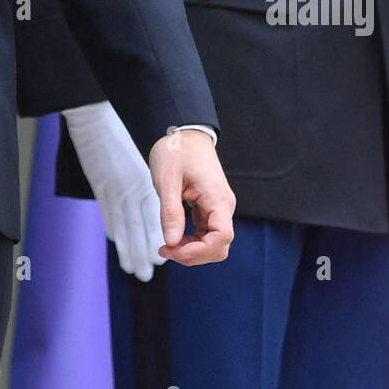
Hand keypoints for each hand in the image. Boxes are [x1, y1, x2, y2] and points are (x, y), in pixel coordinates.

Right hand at [63, 102, 167, 280]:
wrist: (105, 121)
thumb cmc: (137, 141)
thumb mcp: (156, 170)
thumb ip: (165, 203)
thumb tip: (170, 234)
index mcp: (144, 183)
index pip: (154, 220)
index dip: (157, 239)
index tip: (166, 255)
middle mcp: (130, 189)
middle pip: (139, 227)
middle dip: (142, 252)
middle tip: (146, 272)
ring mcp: (114, 189)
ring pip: (125, 224)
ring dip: (130, 247)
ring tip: (133, 266)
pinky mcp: (102, 187)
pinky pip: (110, 212)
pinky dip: (116, 229)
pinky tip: (118, 241)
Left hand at [148, 129, 234, 266]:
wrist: (185, 132)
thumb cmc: (177, 150)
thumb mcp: (167, 179)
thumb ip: (171, 211)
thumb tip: (172, 242)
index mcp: (218, 198)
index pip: (222, 237)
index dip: (199, 251)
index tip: (173, 249)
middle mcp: (223, 207)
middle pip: (219, 246)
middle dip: (194, 255)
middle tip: (165, 250)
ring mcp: (218, 209)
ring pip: (213, 244)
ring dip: (192, 251)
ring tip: (166, 246)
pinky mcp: (209, 209)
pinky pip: (206, 234)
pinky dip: (191, 242)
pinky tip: (174, 238)